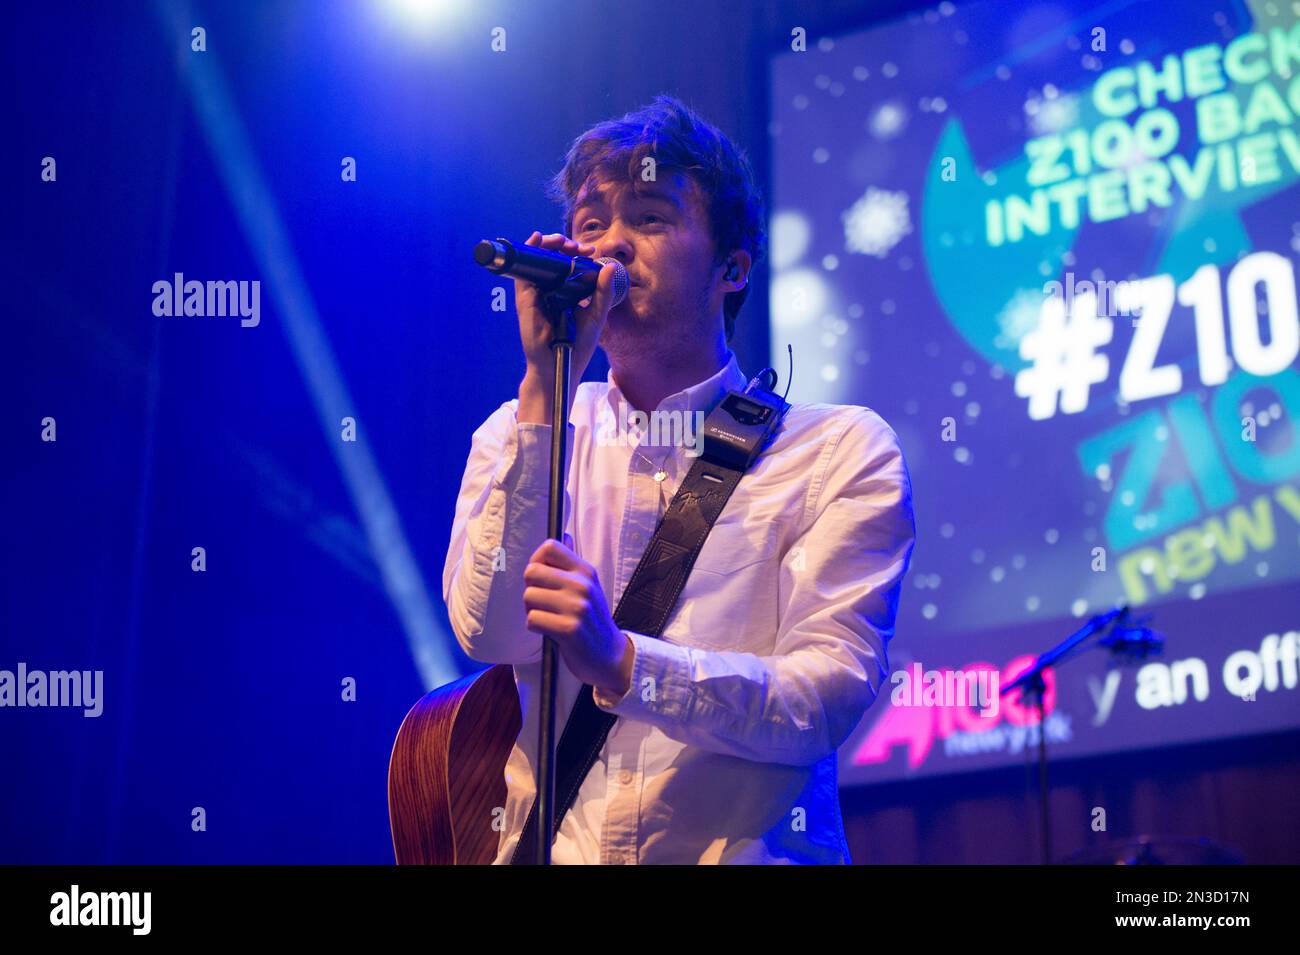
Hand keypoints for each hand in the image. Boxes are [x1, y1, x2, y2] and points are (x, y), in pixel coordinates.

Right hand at [515, 232, 621, 423]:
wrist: (560, 367)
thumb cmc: (577, 346)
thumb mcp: (596, 316)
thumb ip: (603, 293)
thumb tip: (610, 267)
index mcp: (567, 293)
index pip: (569, 265)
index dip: (577, 254)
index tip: (590, 251)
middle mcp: (550, 291)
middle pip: (552, 259)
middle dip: (564, 246)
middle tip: (579, 247)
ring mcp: (536, 294)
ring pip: (537, 261)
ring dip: (548, 244)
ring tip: (561, 241)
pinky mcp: (525, 299)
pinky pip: (524, 272)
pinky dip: (529, 253)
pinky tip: (538, 240)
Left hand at [523, 534, 633, 696]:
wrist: (610, 656)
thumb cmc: (592, 620)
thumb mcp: (589, 587)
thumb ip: (571, 565)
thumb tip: (563, 536)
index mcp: (585, 571)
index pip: (549, 547)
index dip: (537, 561)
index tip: (542, 578)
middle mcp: (582, 585)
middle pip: (531, 572)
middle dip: (531, 590)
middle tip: (544, 604)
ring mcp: (576, 607)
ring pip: (528, 597)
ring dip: (532, 611)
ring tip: (549, 618)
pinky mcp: (568, 629)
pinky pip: (532, 620)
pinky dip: (536, 627)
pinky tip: (551, 631)